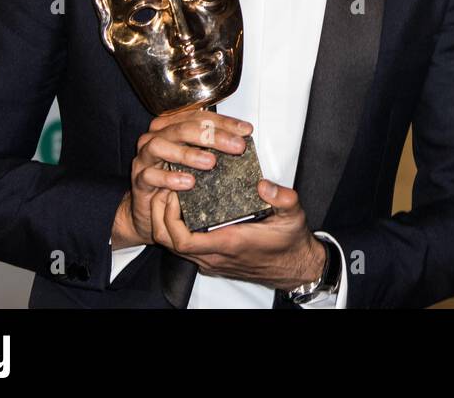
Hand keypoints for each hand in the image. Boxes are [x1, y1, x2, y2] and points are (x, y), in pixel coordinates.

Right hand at [113, 109, 251, 248]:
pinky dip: (169, 178)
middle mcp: (156, 136)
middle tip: (236, 146)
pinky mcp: (138, 179)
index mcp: (172, 126)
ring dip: (188, 153)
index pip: (199, 117)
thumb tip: (242, 139)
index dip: (224, 122)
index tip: (246, 130)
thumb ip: (213, 147)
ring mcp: (145, 157)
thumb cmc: (174, 177)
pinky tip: (188, 182)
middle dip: (213, 136)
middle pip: (183, 129)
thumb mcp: (196, 159)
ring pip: (162, 146)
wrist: (149, 206)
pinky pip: (150, 175)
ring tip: (211, 163)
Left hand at [150, 178, 324, 290]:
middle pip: (169, 243)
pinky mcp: (214, 260)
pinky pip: (184, 248)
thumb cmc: (290, 243)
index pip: (183, 240)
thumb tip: (264, 185)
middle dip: (159, 215)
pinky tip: (183, 209)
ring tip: (170, 195)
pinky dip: (175, 229)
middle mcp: (215, 255)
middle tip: (164, 189)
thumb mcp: (293, 215)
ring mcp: (212, 260)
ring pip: (173, 246)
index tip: (173, 194)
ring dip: (165, 222)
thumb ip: (282, 198)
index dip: (169, 218)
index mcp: (229, 243)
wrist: (295, 268)